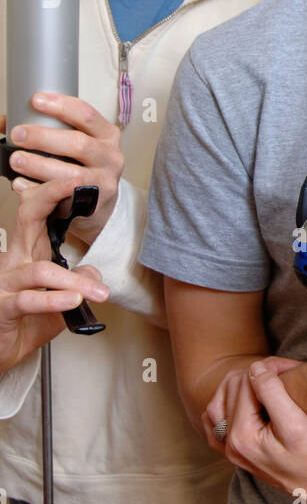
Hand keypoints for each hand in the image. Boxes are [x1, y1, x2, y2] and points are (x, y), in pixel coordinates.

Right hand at [0, 171, 109, 371]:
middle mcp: (14, 261)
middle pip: (27, 218)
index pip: (37, 213)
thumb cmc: (24, 324)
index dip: (55, 192)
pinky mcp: (3, 307)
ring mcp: (5, 283)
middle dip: (51, 196)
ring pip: (41, 271)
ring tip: (100, 292)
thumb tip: (95, 272)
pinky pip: (29, 300)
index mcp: (27, 253)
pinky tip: (74, 301)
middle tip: (78, 185)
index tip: (82, 179)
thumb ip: (77, 283)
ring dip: (75, 281)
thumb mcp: (59, 301)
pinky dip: (54, 300)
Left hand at [4, 93, 124, 245]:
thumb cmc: (85, 166)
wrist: (101, 202)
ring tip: (16, 160)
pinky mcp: (95, 202)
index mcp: (106, 134)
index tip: (35, 101)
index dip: (61, 106)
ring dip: (39, 165)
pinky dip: (39, 189)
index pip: (86, 114)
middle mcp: (110, 156)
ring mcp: (105, 180)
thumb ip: (50, 130)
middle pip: (78, 143)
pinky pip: (64, 195)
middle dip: (43, 137)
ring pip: (71, 173)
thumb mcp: (77, 144)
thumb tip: (7, 121)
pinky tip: (23, 184)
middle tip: (18, 135)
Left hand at [202, 358, 306, 503]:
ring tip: (267, 382)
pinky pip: (219, 422)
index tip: (293, 366)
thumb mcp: (297, 422)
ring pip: (220, 402)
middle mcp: (230, 446)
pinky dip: (228, 405)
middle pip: (231, 389)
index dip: (270, 368)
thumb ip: (271, 392)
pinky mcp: (241, 454)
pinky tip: (247, 400)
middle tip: (285, 370)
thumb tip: (255, 368)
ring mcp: (233, 452)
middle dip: (257, 374)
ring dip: (242, 386)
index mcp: (241, 437)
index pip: (245, 383)